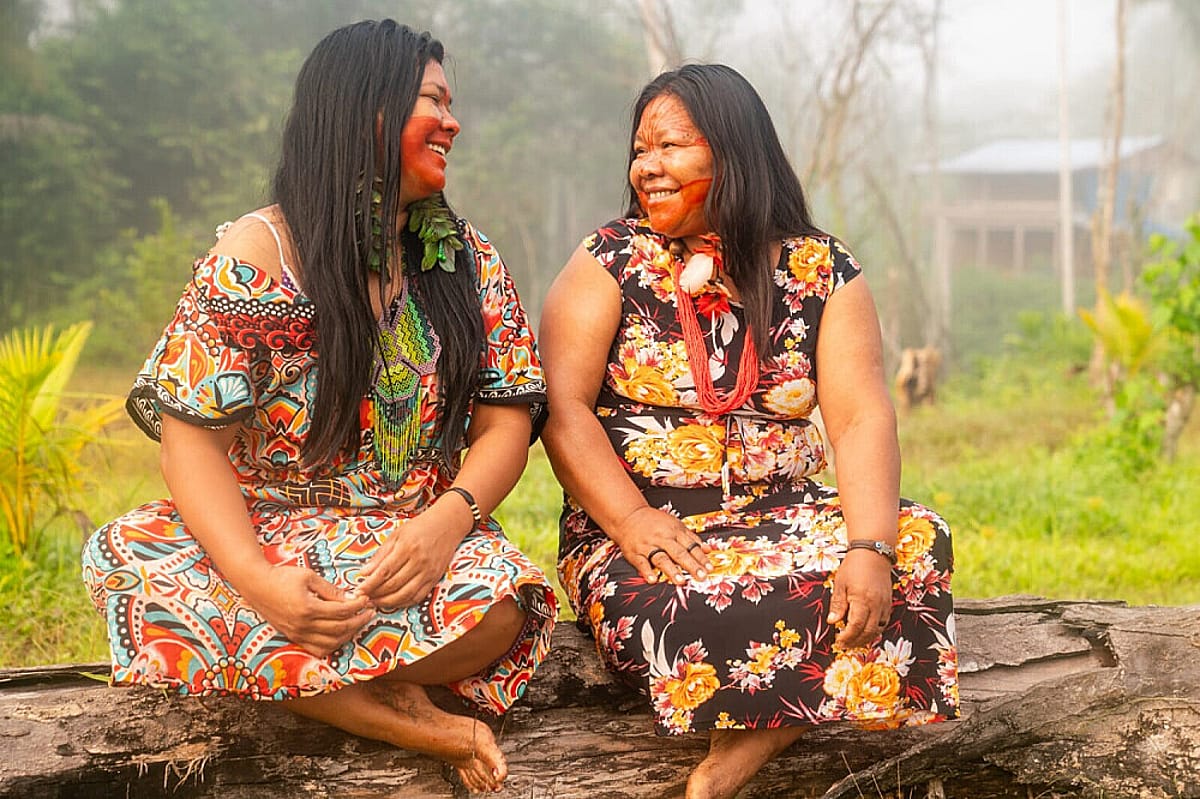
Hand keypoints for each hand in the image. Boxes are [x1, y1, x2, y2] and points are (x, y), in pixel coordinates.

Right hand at [243, 565, 374, 656]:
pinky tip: (340, 635)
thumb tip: (351, 598)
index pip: (341, 612)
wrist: (257, 586)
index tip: (366, 600)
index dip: (358, 606)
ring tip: (357, 622)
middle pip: (340, 629)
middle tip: (369, 612)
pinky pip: (317, 649)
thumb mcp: (309, 577)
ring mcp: (298, 634)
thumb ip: (330, 590)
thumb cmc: (282, 577)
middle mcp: (303, 625)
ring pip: (331, 643)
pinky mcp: (294, 638)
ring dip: (348, 634)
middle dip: (359, 621)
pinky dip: (332, 645)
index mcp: (308, 608)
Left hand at [354, 511, 459, 609]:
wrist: (448, 524)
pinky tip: (393, 602)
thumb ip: (380, 555)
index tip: (358, 590)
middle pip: (393, 585)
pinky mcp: (435, 579)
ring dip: (388, 602)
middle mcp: (419, 561)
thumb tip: (364, 573)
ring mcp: (428, 572)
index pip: (384, 571)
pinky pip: (418, 597)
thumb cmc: (420, 527)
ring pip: (405, 594)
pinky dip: (403, 602)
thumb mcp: (397, 534)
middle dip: (376, 594)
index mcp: (407, 547)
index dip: (369, 584)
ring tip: (375, 602)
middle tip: (364, 598)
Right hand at [611, 506, 710, 584]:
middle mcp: (662, 538)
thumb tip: (708, 549)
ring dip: (671, 570)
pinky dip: (646, 571)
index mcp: (674, 531)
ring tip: (680, 580)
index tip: (709, 569)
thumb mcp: (675, 524)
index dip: (701, 558)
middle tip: (701, 576)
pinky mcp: (635, 553)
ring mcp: (648, 546)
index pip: (691, 546)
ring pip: (661, 558)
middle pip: (679, 553)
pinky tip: (653, 579)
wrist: (629, 515)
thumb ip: (691, 538)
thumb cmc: (653, 521)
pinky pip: (641, 563)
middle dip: (691, 565)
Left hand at [827, 548, 893, 648]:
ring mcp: (884, 605)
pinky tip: (865, 631)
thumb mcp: (840, 584)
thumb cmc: (853, 567)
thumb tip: (832, 621)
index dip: (847, 637)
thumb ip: (838, 604)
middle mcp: (876, 605)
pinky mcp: (888, 603)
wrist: (873, 554)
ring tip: (853, 641)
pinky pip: (883, 622)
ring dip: (866, 638)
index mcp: (862, 600)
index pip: (855, 626)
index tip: (838, 641)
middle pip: (868, 632)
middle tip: (844, 645)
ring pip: (878, 629)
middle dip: (856, 642)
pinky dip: (875, 630)